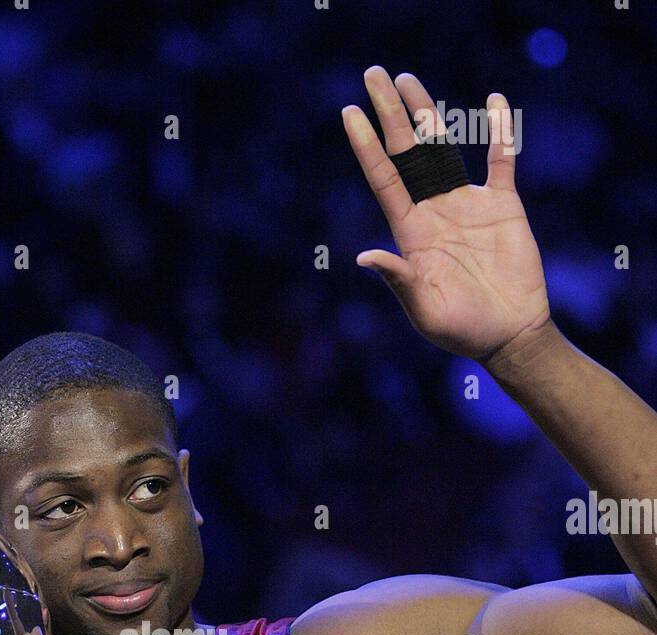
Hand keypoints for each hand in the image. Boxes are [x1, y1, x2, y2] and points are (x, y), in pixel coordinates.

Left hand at [343, 67, 550, 362]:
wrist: (508, 335)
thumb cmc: (462, 331)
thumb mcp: (424, 310)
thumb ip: (399, 280)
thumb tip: (365, 256)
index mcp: (411, 233)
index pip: (384, 179)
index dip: (366, 146)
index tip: (349, 113)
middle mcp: (434, 211)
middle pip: (408, 152)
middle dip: (390, 114)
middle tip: (374, 75)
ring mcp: (468, 204)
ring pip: (443, 147)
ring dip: (427, 113)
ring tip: (408, 80)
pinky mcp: (503, 205)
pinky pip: (501, 160)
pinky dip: (499, 132)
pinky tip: (492, 102)